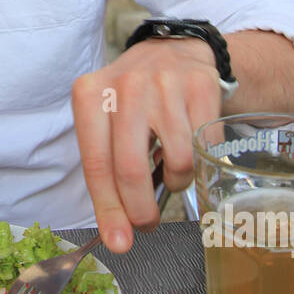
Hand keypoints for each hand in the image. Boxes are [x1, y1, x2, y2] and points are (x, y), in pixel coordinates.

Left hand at [71, 37, 220, 252]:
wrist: (177, 52)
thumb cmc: (135, 100)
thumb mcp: (107, 121)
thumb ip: (107, 170)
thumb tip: (117, 233)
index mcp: (90, 95)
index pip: (97, 165)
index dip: (108, 210)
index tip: (118, 242)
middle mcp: (124, 86)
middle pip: (131, 169)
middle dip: (140, 211)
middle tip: (146, 223)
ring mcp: (163, 83)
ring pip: (176, 162)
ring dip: (175, 182)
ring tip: (170, 170)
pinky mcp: (200, 86)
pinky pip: (203, 148)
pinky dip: (198, 162)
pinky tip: (188, 149)